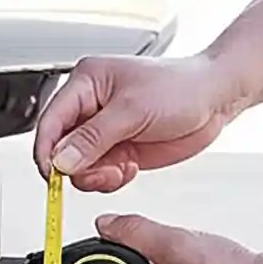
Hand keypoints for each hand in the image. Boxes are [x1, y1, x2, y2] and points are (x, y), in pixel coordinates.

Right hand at [33, 55, 246, 192]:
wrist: (215, 99)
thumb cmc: (181, 87)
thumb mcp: (133, 110)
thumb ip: (93, 138)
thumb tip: (62, 160)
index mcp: (86, 84)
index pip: (51, 121)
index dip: (46, 150)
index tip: (52, 173)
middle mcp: (91, 108)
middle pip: (60, 148)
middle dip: (76, 167)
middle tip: (96, 172)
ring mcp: (104, 132)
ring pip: (79, 166)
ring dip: (96, 176)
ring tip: (118, 170)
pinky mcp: (118, 151)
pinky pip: (99, 174)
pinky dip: (110, 179)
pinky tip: (129, 168)